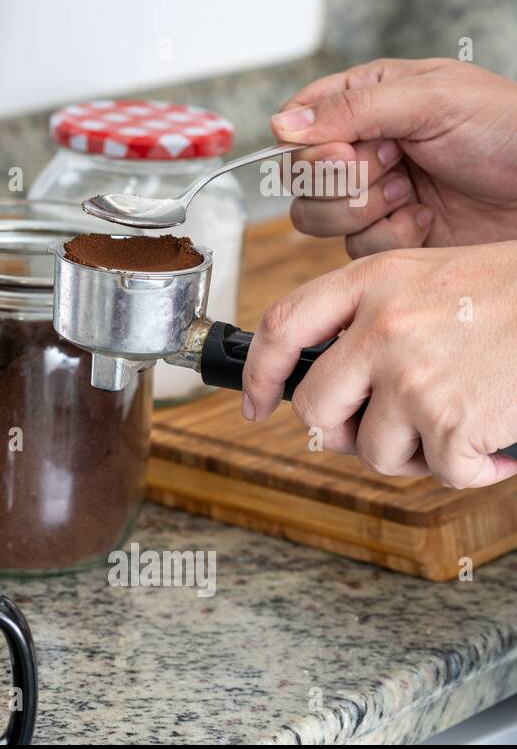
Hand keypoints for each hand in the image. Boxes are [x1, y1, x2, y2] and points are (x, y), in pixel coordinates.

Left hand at [241, 242, 516, 488]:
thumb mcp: (436, 277)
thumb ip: (379, 315)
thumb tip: (339, 375)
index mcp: (373, 281)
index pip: (283, 328)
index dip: (259, 374)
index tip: (255, 404)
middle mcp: (381, 327)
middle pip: (316, 408)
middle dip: (342, 433)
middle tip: (383, 431)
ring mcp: (412, 376)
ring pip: (374, 451)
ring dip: (413, 454)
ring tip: (456, 426)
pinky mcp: (451, 422)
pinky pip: (440, 472)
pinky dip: (472, 470)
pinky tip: (497, 444)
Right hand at [272, 59, 516, 256]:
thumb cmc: (506, 131)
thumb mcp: (431, 100)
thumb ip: (352, 109)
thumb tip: (281, 124)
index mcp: (366, 101)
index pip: (295, 123)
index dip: (307, 145)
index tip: (345, 148)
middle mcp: (362, 148)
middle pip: (297, 177)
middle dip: (342, 179)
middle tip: (395, 164)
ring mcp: (373, 194)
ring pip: (315, 216)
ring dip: (364, 209)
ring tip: (413, 193)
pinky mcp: (389, 235)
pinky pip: (354, 249)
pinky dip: (392, 236)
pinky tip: (428, 219)